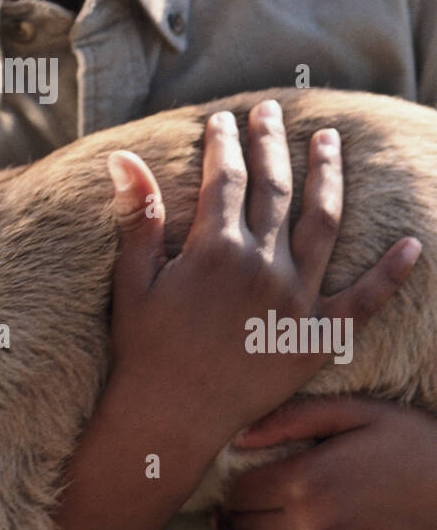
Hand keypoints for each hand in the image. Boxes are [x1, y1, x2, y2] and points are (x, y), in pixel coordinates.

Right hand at [107, 99, 420, 456]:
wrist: (169, 419)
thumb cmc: (144, 350)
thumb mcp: (132, 280)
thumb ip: (137, 215)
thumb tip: (122, 156)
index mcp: (215, 250)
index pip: (226, 178)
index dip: (225, 143)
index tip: (223, 118)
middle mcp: (262, 267)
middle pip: (275, 189)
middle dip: (272, 143)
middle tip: (271, 110)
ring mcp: (296, 302)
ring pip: (323, 224)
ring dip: (328, 176)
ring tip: (330, 140)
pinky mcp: (317, 339)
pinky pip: (363, 301)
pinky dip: (391, 274)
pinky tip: (412, 246)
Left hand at [215, 395, 436, 529]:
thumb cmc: (408, 443)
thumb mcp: (353, 410)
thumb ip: (292, 417)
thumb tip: (237, 439)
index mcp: (305, 481)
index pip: (239, 493)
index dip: (232, 486)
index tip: (237, 481)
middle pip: (245, 528)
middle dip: (234, 515)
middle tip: (233, 506)